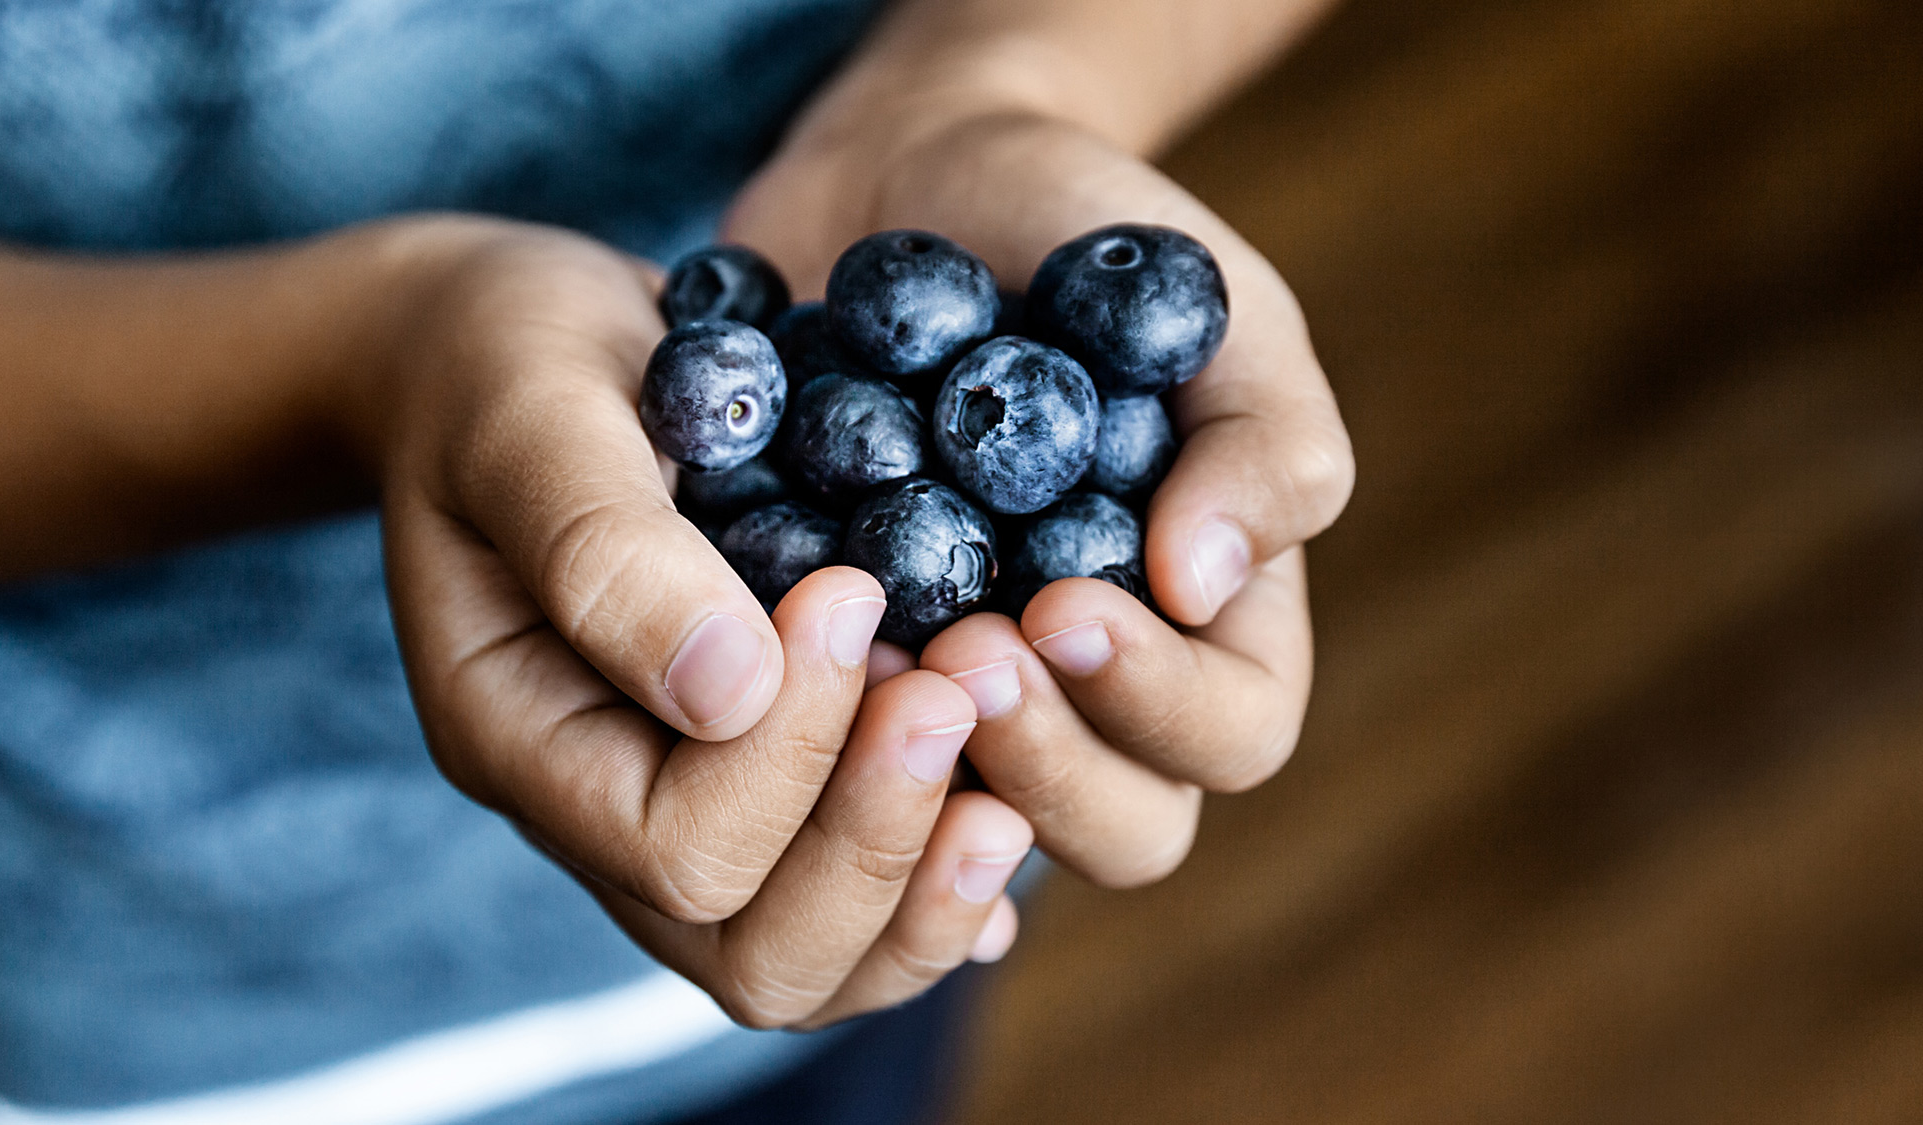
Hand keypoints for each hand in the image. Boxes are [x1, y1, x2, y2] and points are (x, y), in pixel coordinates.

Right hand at [367, 219, 1031, 1025]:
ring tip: (1009, 787)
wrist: (520, 353)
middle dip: (878, 837)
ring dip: (928, 891)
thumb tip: (734, 691)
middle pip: (756, 957)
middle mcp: (601, 814)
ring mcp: (684, 816)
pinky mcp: (762, 790)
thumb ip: (606, 546)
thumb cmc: (508, 365)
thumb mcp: (531, 415)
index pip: (678, 848)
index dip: (792, 748)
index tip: (852, 588)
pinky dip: (942, 889)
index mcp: (520, 738)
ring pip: (815, 967)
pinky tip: (1007, 814)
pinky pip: (856, 916)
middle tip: (958, 687)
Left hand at [723, 109, 1352, 886]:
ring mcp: (970, 691)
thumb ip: (1262, 440)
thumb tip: (1206, 582)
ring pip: (971, 824)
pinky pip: (835, 751)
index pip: (1229, 736)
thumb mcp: (1217, 309)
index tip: (1060, 605)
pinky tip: (766, 646)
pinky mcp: (850, 665)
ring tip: (864, 649)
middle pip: (1118, 828)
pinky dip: (806, 721)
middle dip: (1043, 760)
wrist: (918, 178)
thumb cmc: (1096, 242)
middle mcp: (1102, 691)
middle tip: (962, 651)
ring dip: (924, 769)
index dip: (1156, 702)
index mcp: (1220, 625)